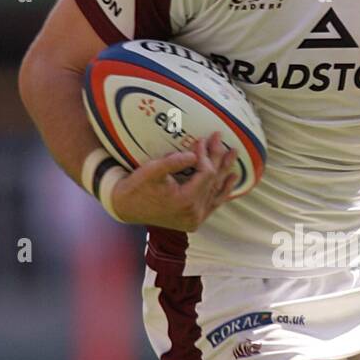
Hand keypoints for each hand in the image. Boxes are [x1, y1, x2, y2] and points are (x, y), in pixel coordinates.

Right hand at [111, 131, 237, 229]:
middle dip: (217, 158)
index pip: (205, 173)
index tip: (202, 139)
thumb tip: (195, 154)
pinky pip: (213, 204)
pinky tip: (231, 180)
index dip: (205, 154)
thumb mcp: (152, 170)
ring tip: (233, 156)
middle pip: (212, 181)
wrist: (125, 207)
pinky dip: (222, 191)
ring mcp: (195, 219)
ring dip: (225, 173)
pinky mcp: (193, 221)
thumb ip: (174, 161)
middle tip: (220, 138)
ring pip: (216, 192)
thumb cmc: (137, 187)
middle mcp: (194, 213)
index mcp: (185, 201)